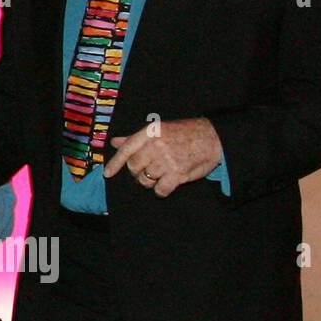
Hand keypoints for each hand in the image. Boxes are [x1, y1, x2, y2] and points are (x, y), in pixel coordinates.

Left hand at [103, 117, 221, 197]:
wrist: (213, 138)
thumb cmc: (185, 134)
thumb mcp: (160, 130)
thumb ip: (136, 139)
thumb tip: (115, 142)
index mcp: (151, 132)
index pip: (127, 149)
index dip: (115, 163)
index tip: (107, 174)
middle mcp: (156, 145)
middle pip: (134, 167)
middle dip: (138, 172)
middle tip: (150, 169)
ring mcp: (166, 160)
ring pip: (145, 180)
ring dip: (151, 182)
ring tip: (162, 174)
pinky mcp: (177, 174)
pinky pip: (160, 190)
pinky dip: (162, 190)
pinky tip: (168, 183)